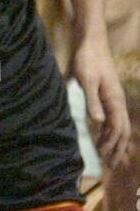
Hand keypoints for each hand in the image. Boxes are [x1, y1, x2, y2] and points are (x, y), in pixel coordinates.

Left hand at [73, 38, 130, 168]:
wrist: (91, 43)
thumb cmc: (87, 60)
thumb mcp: (86, 80)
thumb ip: (92, 101)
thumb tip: (99, 122)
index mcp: (114, 100)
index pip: (117, 129)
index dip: (112, 146)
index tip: (105, 160)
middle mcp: (118, 102)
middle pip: (122, 131)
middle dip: (117, 150)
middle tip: (111, 167)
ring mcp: (114, 99)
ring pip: (119, 126)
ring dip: (114, 143)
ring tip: (107, 158)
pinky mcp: (107, 97)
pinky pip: (113, 119)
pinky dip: (110, 133)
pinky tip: (102, 140)